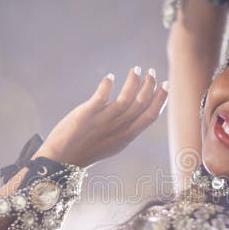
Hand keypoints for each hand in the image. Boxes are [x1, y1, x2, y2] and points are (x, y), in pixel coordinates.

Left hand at [35, 67, 167, 167]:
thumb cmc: (87, 150)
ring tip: (136, 69)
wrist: (61, 160)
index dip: (160, 99)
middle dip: (150, 86)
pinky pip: (101, 97)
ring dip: (133, 82)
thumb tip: (132, 110)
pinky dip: (107, 86)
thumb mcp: (112, 143)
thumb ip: (124, 128)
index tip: (166, 84)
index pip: (150, 116)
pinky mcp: (87, 115)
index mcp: (126, 137)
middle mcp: (118, 129)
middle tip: (151, 71)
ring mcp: (103, 122)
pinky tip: (110, 77)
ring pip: (125, 99)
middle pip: (140, 105)